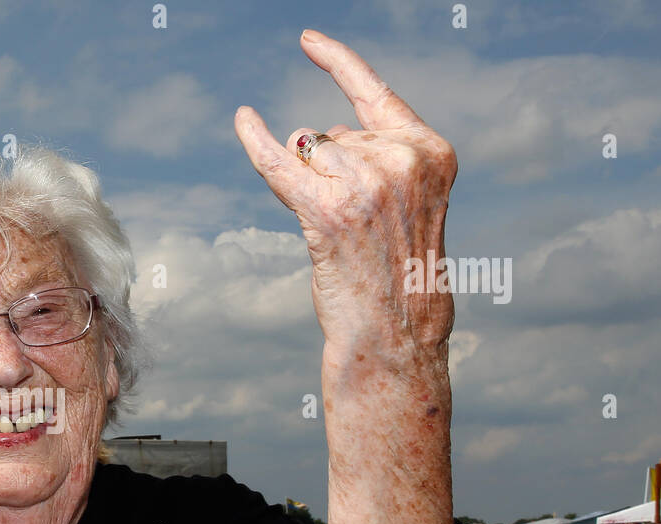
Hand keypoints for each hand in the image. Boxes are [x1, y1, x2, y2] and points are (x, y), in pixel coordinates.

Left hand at [234, 30, 457, 368]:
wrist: (397, 331)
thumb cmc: (399, 272)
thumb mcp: (407, 202)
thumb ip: (374, 158)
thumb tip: (321, 133)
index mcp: (431, 151)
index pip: (376, 92)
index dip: (337, 63)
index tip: (307, 41)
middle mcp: (402, 158)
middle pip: (332, 134)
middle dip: (326, 168)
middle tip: (353, 223)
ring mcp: (364, 182)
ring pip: (307, 153)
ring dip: (307, 182)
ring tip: (338, 229)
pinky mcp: (326, 210)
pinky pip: (279, 163)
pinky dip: (255, 142)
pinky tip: (242, 120)